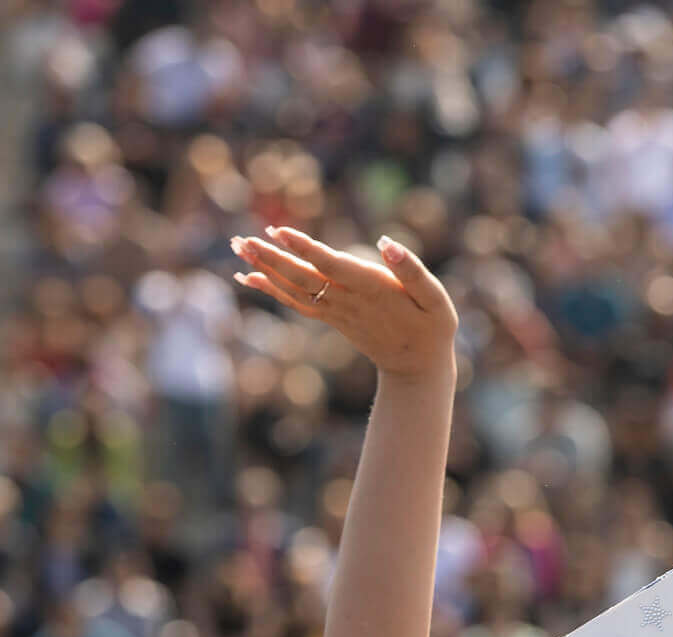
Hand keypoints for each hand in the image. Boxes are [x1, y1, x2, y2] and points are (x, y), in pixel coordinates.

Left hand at [231, 226, 457, 382]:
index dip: (306, 250)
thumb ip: (412, 270)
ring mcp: (337, 311)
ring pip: (295, 289)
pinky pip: (296, 302)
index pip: (333, 266)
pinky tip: (248, 277)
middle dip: (271, 259)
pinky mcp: (332, 317)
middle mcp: (348, 301)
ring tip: (237, 248)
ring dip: (264, 270)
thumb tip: (386, 243)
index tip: (279, 232)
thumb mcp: (435, 299)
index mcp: (373, 290)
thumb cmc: (433, 328)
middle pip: (304, 278)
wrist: (419, 368)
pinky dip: (271, 289)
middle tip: (241, 240)